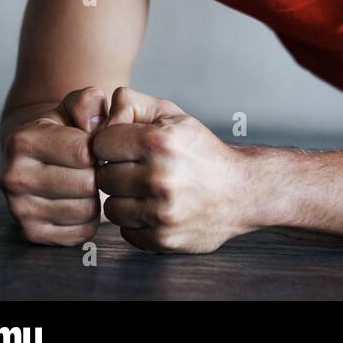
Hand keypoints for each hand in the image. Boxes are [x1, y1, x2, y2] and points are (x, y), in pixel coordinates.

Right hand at [0, 87, 107, 245]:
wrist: (41, 157)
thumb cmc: (67, 128)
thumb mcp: (76, 105)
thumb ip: (90, 101)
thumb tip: (105, 117)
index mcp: (22, 141)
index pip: (85, 153)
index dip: (102, 148)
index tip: (97, 144)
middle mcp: (13, 178)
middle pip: (87, 184)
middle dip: (100, 174)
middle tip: (94, 167)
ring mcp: (18, 210)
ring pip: (86, 210)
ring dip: (96, 197)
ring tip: (87, 183)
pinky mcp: (31, 233)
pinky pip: (81, 233)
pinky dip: (89, 219)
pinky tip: (81, 202)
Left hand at [92, 87, 250, 253]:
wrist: (242, 190)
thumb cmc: (204, 152)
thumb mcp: (175, 116)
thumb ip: (133, 104)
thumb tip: (101, 113)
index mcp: (160, 142)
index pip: (100, 144)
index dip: (112, 145)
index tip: (128, 148)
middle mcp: (159, 178)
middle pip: (103, 176)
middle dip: (118, 172)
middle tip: (142, 170)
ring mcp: (161, 212)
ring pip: (111, 207)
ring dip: (126, 200)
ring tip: (150, 191)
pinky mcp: (163, 239)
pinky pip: (126, 231)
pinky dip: (138, 222)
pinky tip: (157, 209)